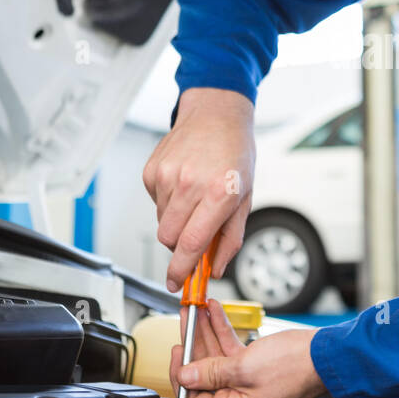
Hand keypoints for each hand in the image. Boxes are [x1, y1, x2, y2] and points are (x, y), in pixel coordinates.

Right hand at [143, 88, 255, 290]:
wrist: (216, 114)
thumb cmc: (234, 152)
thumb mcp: (246, 197)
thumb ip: (230, 238)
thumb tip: (215, 268)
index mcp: (219, 192)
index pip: (191, 244)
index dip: (181, 270)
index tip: (177, 284)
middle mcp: (190, 183)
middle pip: (169, 239)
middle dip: (179, 246)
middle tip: (195, 233)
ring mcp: (167, 175)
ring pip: (161, 222)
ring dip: (176, 220)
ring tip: (195, 197)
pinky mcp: (152, 170)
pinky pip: (155, 202)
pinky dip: (168, 202)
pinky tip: (183, 184)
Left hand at [169, 298, 324, 397]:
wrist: (326, 354)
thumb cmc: (295, 367)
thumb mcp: (244, 367)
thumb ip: (210, 372)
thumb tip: (186, 375)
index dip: (182, 373)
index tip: (178, 350)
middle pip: (204, 375)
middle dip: (193, 345)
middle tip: (185, 322)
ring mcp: (248, 386)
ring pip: (217, 360)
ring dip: (206, 334)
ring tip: (196, 312)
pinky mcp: (256, 371)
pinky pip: (232, 353)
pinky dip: (223, 333)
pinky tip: (215, 314)